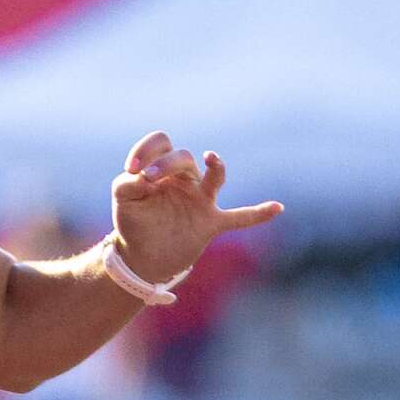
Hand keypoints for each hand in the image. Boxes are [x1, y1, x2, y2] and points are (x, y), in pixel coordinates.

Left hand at [109, 132, 280, 286]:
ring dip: (215, 167)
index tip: (132, 169)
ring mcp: (200, 200)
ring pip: (215, 177)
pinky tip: (277, 208)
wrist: (143, 256)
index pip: (161, 143)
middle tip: (148, 179)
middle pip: (183, 157)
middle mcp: (185, 179)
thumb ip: (125, 185)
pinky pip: (240, 217)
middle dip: (167, 164)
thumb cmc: (134, 222)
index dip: (147, 149)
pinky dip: (257, 214)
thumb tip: (141, 177)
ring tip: (212, 159)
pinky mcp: (211, 222)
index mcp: (163, 169)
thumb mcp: (122, 201)